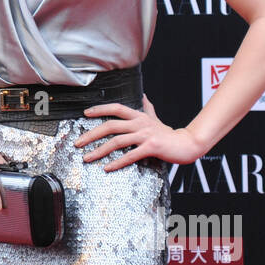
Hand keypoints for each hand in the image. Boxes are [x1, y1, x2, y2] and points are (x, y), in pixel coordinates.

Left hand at [72, 93, 205, 170]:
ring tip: (87, 158)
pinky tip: (107, 167)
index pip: (115, 108)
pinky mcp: (151, 147)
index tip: (85, 113)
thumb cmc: (168, 134)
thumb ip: (148, 108)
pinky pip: (130, 155)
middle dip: (91, 134)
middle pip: (110, 126)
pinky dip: (117, 162)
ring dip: (99, 151)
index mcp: (138, 116)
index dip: (100, 109)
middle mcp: (140, 123)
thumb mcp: (156, 119)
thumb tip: (144, 97)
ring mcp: (145, 135)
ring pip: (117, 141)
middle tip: (78, 143)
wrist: (186, 144)